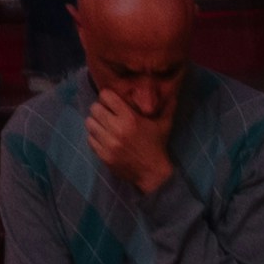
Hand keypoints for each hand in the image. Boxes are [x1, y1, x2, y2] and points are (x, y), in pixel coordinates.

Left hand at [80, 69, 176, 190]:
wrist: (152, 173)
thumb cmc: (157, 145)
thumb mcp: (164, 123)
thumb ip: (168, 105)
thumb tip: (173, 90)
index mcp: (130, 118)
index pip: (105, 96)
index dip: (108, 97)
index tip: (112, 102)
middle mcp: (117, 129)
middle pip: (95, 108)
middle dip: (100, 109)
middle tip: (107, 114)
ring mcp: (108, 143)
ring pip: (89, 123)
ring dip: (96, 123)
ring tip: (104, 126)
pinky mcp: (103, 155)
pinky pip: (90, 139)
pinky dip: (95, 137)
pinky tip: (104, 138)